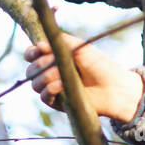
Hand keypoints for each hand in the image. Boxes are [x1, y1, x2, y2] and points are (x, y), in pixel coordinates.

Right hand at [24, 35, 143, 122]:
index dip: (31, 53)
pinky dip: (49, 89)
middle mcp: (51, 72)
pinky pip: (44, 97)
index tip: (37, 51)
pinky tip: (61, 85)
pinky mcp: (58, 102)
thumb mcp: (80, 47)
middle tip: (54, 62)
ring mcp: (53, 88)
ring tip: (62, 75)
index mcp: (55, 57)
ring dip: (46, 77)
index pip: (32, 55)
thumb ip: (60, 43)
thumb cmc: (99, 65)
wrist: (114, 87)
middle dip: (40, 64)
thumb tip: (39, 45)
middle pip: (31, 70)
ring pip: (35, 84)